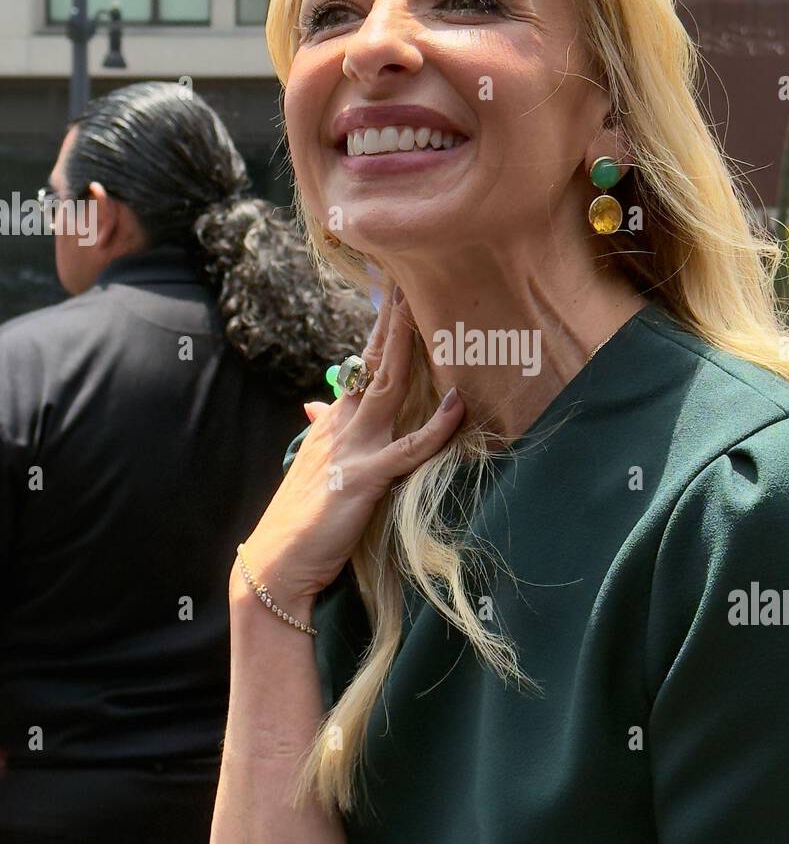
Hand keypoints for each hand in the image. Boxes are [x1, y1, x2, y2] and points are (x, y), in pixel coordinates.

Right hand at [236, 288, 464, 618]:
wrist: (277, 563)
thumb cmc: (300, 520)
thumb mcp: (312, 466)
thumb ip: (322, 429)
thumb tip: (319, 403)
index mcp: (333, 422)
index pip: (362, 365)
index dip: (382, 331)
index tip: (397, 295)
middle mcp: (342, 426)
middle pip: (373, 363)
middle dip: (393, 322)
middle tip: (410, 280)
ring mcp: (352, 449)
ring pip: (387, 388)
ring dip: (408, 350)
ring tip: (426, 313)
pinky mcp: (365, 479)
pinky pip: (409, 448)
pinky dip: (436, 426)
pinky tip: (457, 404)